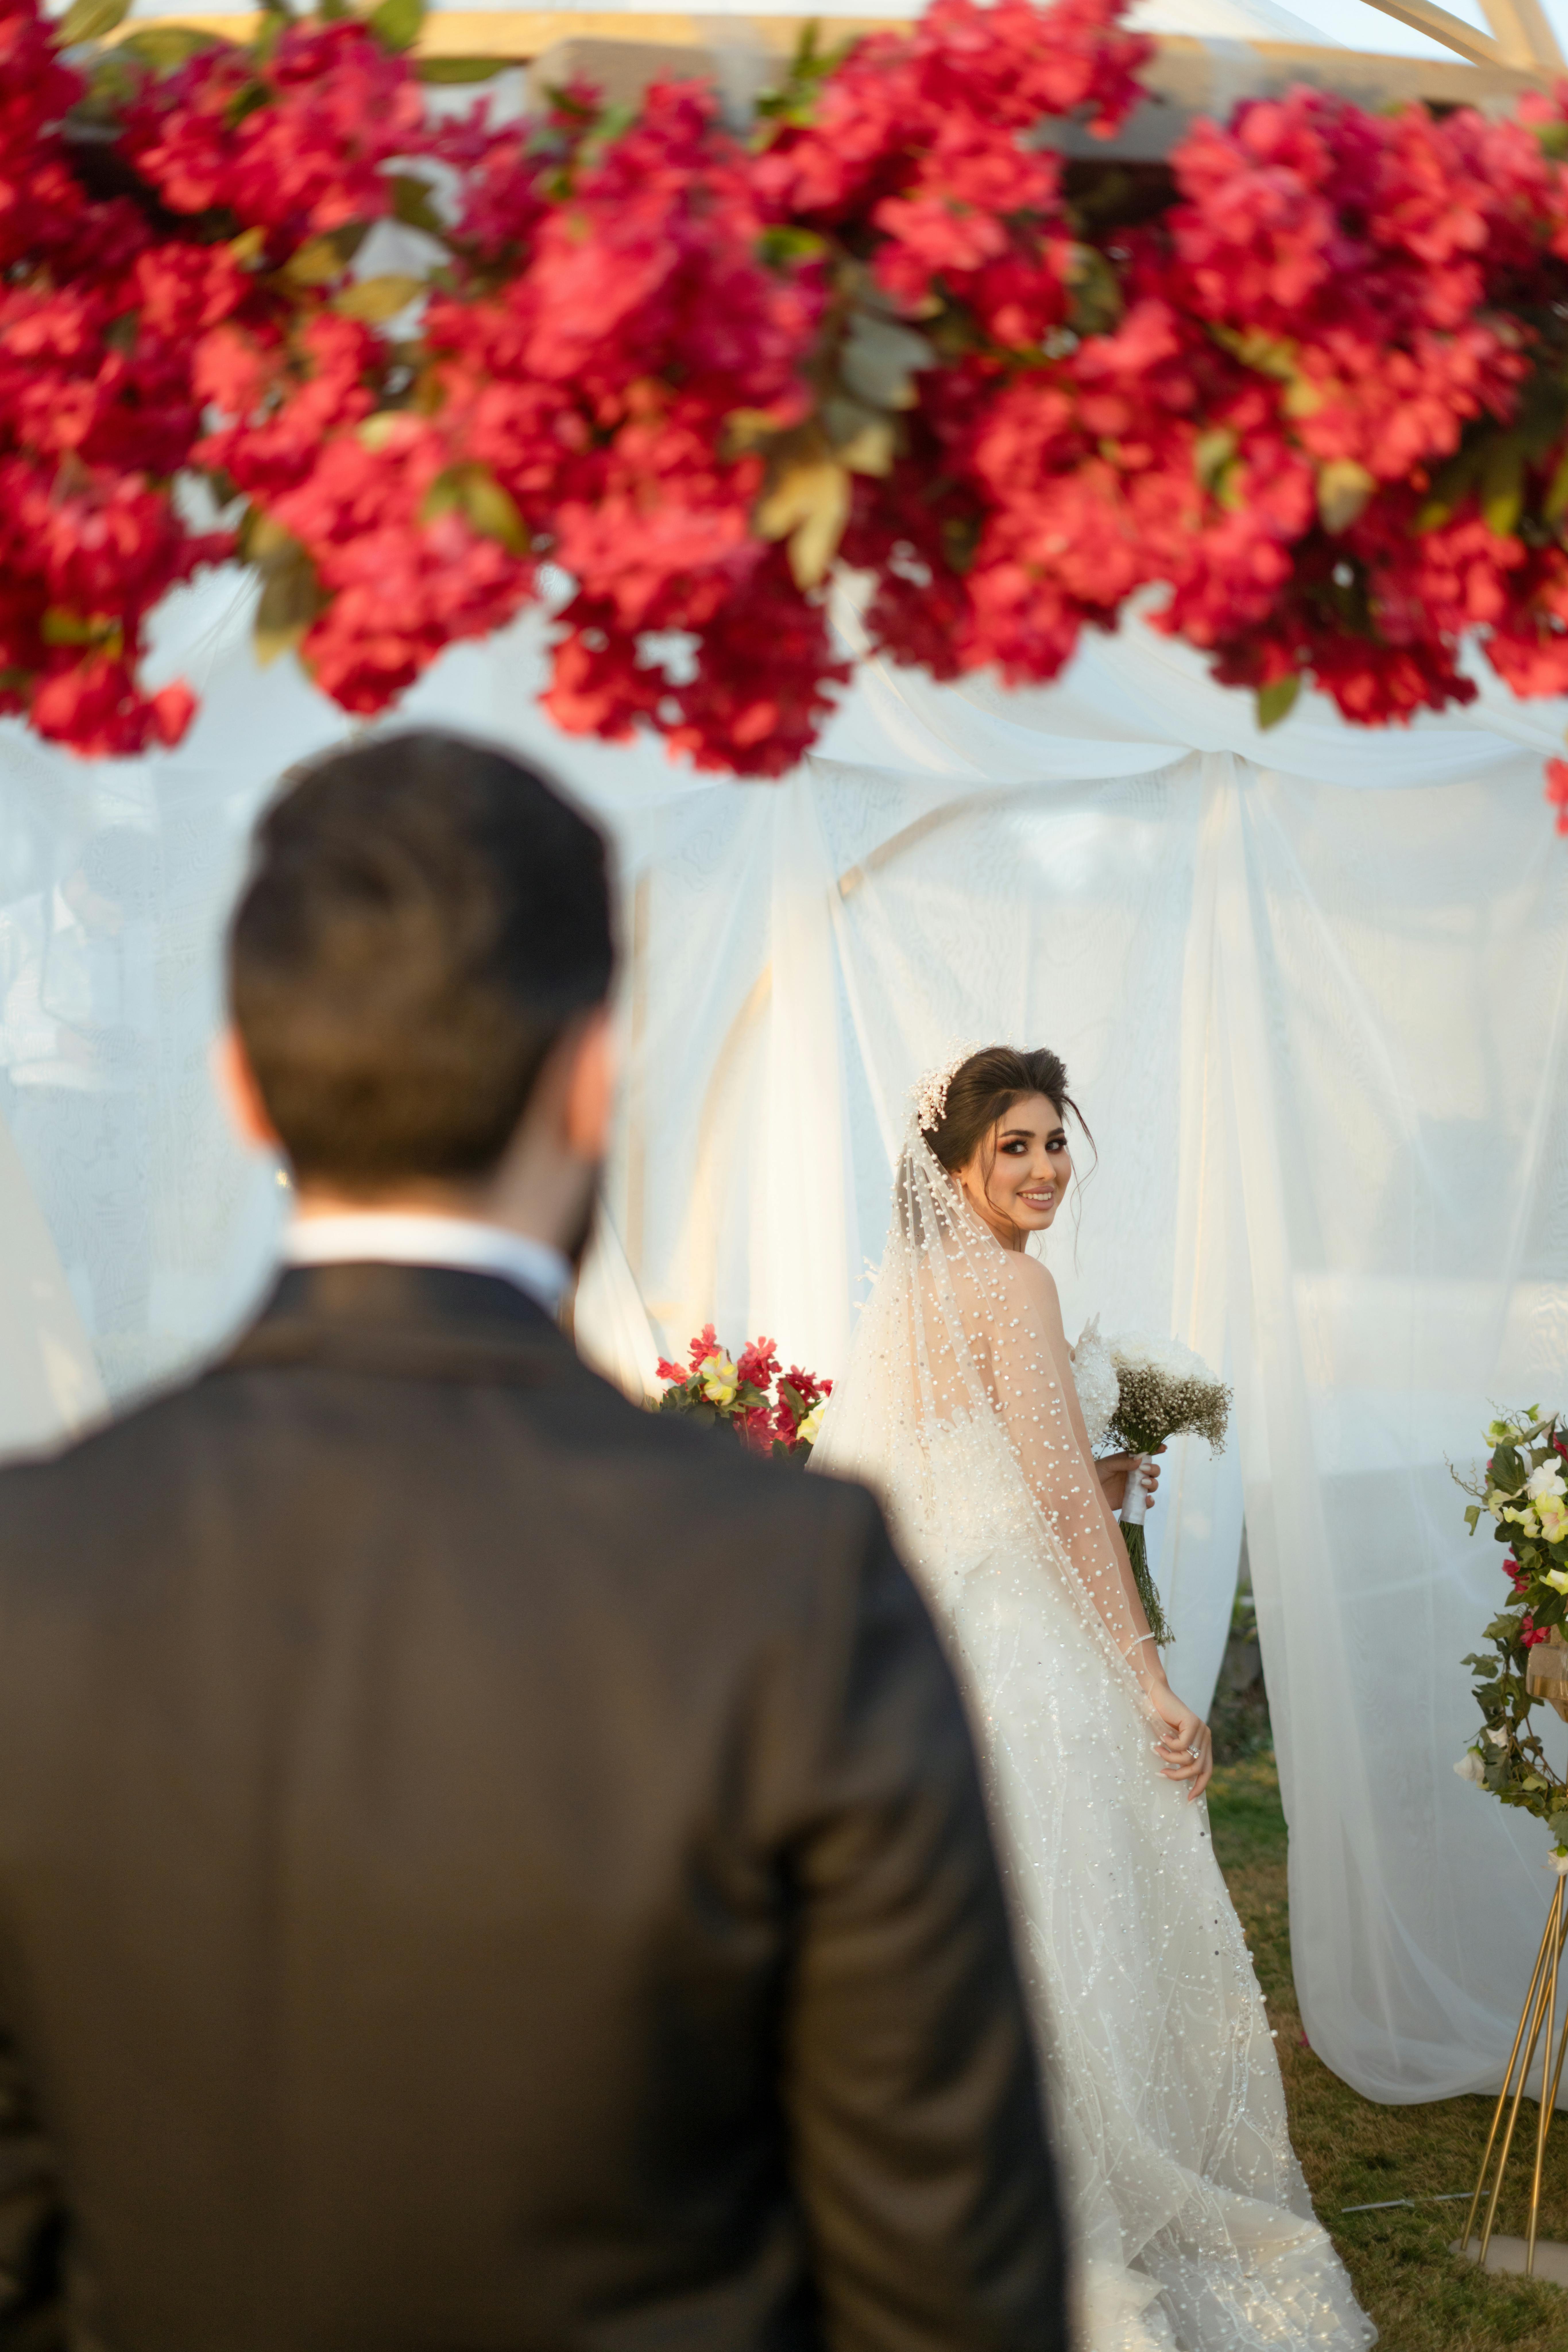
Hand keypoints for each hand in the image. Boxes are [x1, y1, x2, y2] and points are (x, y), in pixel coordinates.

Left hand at [1096, 1451, 1161, 1513]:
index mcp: (1128, 1461)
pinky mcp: (1132, 1501)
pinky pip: (1146, 1502)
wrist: (1085, 1493)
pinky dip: (1150, 1501)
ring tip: (1144, 1483)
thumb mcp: (1106, 1465)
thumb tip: (1141, 1459)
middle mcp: (1134, 1474)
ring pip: (1153, 1485)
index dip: (1155, 1450)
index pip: (1145, 1455)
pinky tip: (1147, 1499)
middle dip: (1153, 1469)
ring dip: (1153, 1483)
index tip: (1163, 1448)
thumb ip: (1123, 1462)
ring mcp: (1134, 1488)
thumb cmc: (1093, 1475)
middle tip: (1143, 1470)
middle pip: (1152, 1470)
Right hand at [1144, 1679, 1212, 1801]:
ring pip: (1189, 1759)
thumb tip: (1178, 1778)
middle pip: (1198, 1768)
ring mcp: (1201, 1729)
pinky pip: (1182, 1746)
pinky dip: (1169, 1745)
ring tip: (1157, 1749)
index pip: (1207, 1771)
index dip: (1199, 1786)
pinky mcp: (1193, 1723)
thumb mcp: (1171, 1742)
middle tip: (1162, 1773)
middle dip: (1179, 1776)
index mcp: (1203, 1743)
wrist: (1156, 1695)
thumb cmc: (1160, 1719)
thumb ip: (1179, 1756)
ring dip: (1169, 1759)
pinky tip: (1161, 1736)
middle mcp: (1206, 1737)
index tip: (1188, 1799)